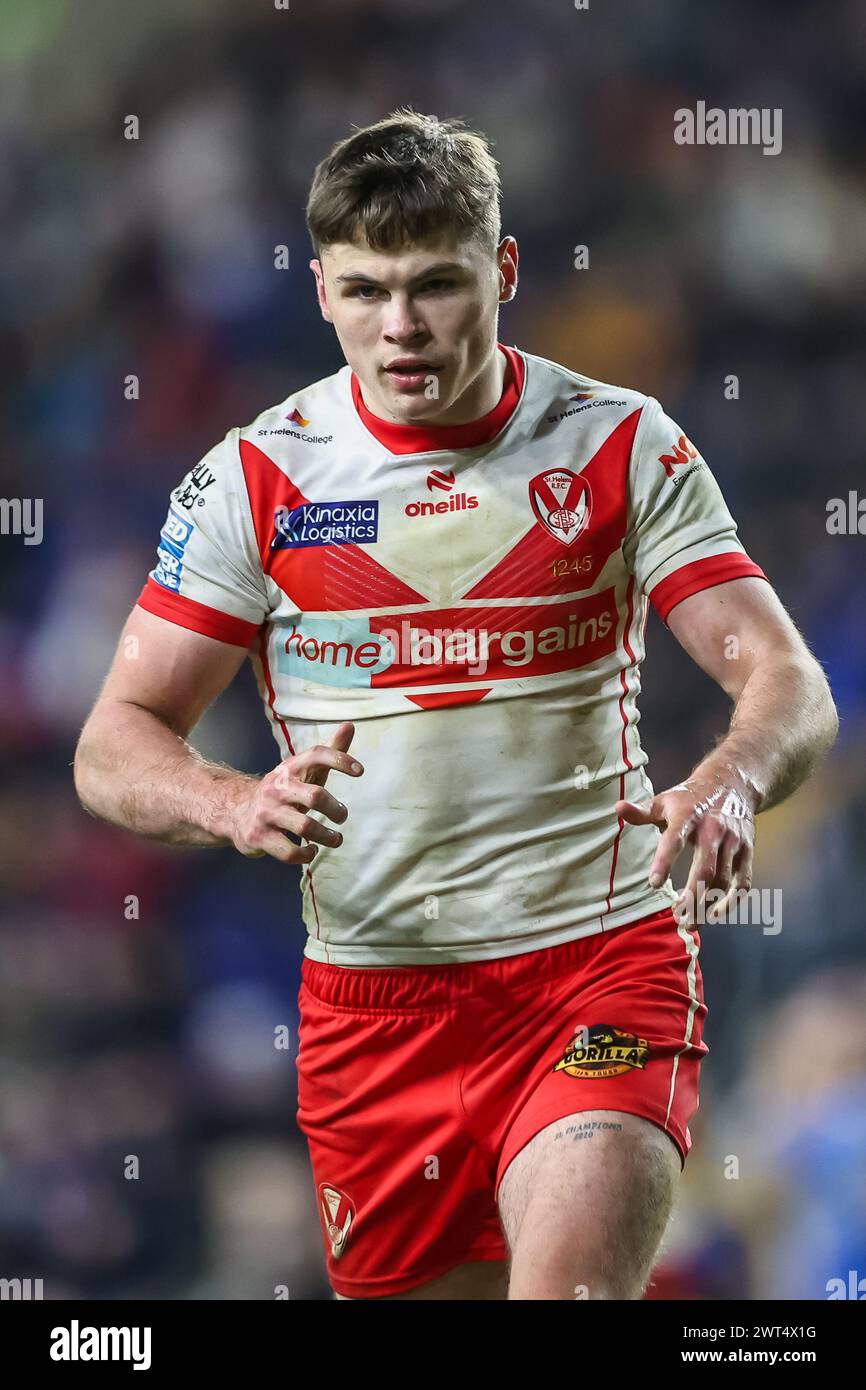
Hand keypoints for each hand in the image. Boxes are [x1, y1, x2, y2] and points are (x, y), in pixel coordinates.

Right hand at [229, 722, 362, 863]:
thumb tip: (350, 725)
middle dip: (336, 810)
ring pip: (305, 827)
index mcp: (289, 769)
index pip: (315, 755)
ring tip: (336, 839)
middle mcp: (277, 788)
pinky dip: (306, 854)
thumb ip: (329, 752)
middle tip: (342, 816)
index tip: (360, 771)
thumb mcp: (304, 771)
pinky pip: (289, 852)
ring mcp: (266, 813)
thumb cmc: (284, 791)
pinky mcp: (259, 837)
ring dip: (327, 836)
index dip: (339, 759)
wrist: (236, 811)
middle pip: (315, 796)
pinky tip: (312, 851)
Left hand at [615, 777, 755, 924]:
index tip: (654, 884)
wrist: (732, 783)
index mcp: (687, 816)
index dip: (664, 862)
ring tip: (691, 922)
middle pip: (705, 869)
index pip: (674, 840)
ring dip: (708, 903)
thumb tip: (617, 808)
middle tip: (678, 917)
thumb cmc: (690, 797)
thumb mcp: (664, 800)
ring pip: (724, 880)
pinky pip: (743, 881)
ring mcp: (733, 841)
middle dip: (692, 896)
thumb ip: (641, 811)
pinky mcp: (747, 850)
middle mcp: (713, 829)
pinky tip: (715, 913)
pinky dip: (732, 901)